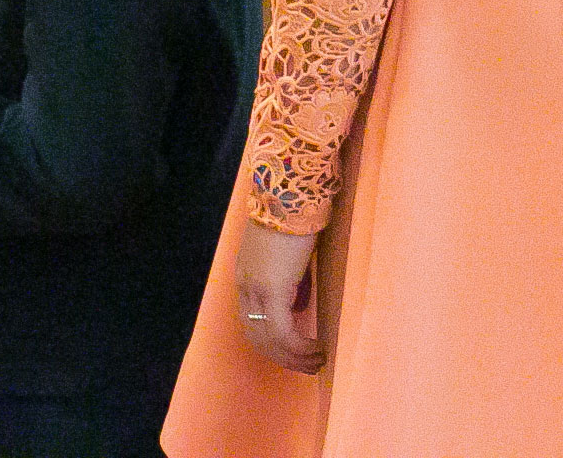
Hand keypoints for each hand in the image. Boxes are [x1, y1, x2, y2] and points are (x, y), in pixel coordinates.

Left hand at [235, 220, 322, 372]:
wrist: (289, 196)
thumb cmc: (294, 220)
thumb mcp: (287, 257)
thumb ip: (288, 282)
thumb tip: (298, 306)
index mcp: (245, 277)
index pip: (251, 323)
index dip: (272, 344)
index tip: (294, 354)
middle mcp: (245, 286)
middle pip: (257, 337)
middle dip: (284, 358)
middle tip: (309, 365)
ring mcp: (256, 288)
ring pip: (270, 340)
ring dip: (295, 357)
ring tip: (318, 361)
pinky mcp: (272, 288)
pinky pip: (283, 331)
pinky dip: (299, 346)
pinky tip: (317, 348)